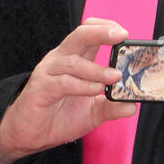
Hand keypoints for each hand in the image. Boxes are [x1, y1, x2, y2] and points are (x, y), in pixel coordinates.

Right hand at [0, 19, 136, 163]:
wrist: (30, 136)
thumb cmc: (58, 117)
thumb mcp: (93, 112)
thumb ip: (112, 107)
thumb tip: (132, 106)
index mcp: (74, 59)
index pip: (88, 32)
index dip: (105, 28)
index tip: (124, 33)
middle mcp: (60, 60)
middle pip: (80, 35)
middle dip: (101, 32)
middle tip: (121, 36)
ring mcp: (49, 73)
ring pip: (73, 61)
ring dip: (96, 69)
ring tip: (115, 77)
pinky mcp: (41, 89)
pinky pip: (63, 82)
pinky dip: (82, 85)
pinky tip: (95, 90)